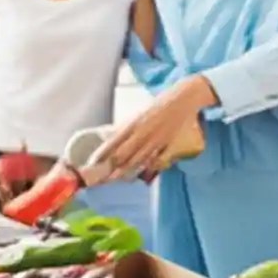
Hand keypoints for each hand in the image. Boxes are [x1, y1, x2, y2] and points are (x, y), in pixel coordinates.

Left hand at [95, 76, 212, 178]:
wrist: (184, 99)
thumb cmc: (159, 105)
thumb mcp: (139, 113)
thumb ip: (128, 127)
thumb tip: (113, 138)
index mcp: (135, 122)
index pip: (115, 140)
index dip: (104, 152)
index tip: (93, 161)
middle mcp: (144, 133)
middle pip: (125, 153)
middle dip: (112, 166)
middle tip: (102, 176)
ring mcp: (157, 140)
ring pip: (139, 159)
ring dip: (126, 170)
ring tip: (115, 178)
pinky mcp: (169, 145)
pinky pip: (157, 159)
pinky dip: (149, 166)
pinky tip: (141, 173)